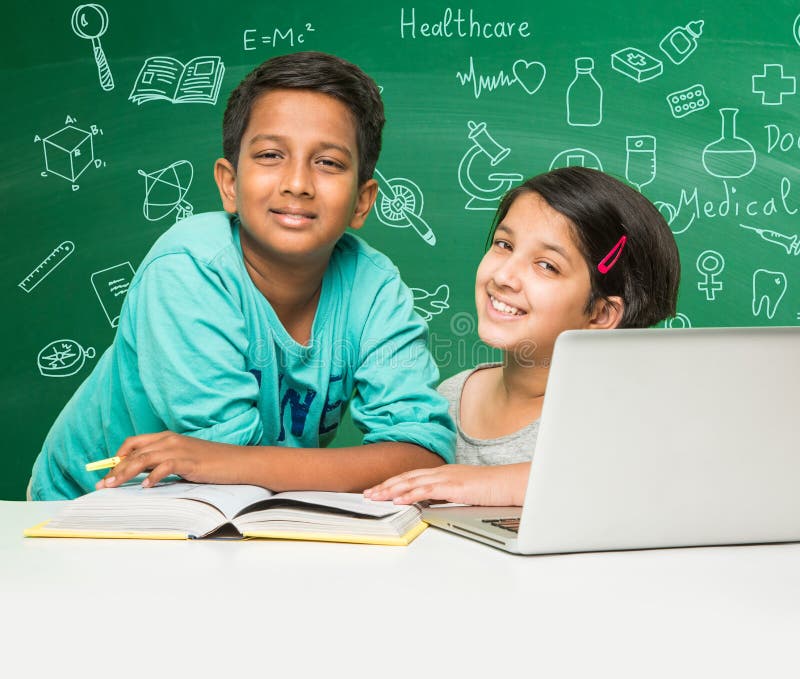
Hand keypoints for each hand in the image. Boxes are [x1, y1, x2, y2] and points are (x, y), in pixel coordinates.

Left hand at [96, 432, 244, 489]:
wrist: (238, 462)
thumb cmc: (212, 463)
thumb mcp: (183, 460)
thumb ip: (162, 463)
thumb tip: (139, 475)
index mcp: (167, 437)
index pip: (134, 443)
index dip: (116, 457)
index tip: (105, 474)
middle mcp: (170, 440)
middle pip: (134, 452)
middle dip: (115, 468)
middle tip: (102, 484)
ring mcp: (180, 449)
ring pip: (144, 458)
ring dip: (125, 472)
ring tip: (114, 485)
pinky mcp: (189, 461)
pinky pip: (165, 466)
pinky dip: (152, 477)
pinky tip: (145, 486)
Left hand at [363, 463, 529, 506]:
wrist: (512, 483)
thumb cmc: (494, 489)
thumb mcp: (465, 493)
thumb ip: (448, 496)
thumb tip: (433, 505)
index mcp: (444, 472)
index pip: (412, 476)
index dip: (393, 482)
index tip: (378, 490)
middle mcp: (443, 472)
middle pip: (407, 477)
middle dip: (385, 485)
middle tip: (367, 494)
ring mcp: (448, 477)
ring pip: (413, 482)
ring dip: (391, 489)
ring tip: (375, 496)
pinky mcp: (455, 486)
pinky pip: (428, 490)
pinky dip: (411, 493)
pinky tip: (398, 499)